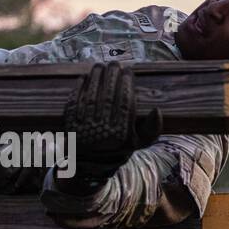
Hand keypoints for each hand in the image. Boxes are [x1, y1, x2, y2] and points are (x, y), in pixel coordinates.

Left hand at [58, 62, 161, 194]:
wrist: (91, 165)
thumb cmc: (118, 149)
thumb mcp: (138, 143)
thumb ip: (151, 129)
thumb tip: (157, 110)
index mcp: (121, 134)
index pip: (125, 104)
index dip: (127, 85)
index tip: (128, 71)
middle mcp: (103, 130)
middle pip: (108, 97)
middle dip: (112, 77)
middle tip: (114, 63)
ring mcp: (85, 127)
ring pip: (91, 97)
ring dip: (95, 78)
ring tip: (99, 65)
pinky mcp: (70, 125)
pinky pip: (74, 103)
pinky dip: (78, 89)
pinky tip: (83, 77)